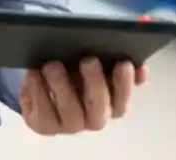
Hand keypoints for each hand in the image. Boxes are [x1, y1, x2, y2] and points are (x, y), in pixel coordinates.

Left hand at [19, 59, 147, 134]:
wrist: (46, 79)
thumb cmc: (76, 68)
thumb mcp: (96, 59)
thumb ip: (118, 56)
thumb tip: (142, 50)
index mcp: (111, 106)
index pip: (123, 102)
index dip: (124, 85)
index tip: (124, 63)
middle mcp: (92, 120)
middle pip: (98, 108)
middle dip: (95, 83)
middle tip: (88, 59)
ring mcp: (67, 125)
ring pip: (69, 112)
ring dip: (61, 87)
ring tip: (53, 65)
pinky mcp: (43, 125)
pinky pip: (42, 114)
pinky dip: (37, 93)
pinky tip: (34, 74)